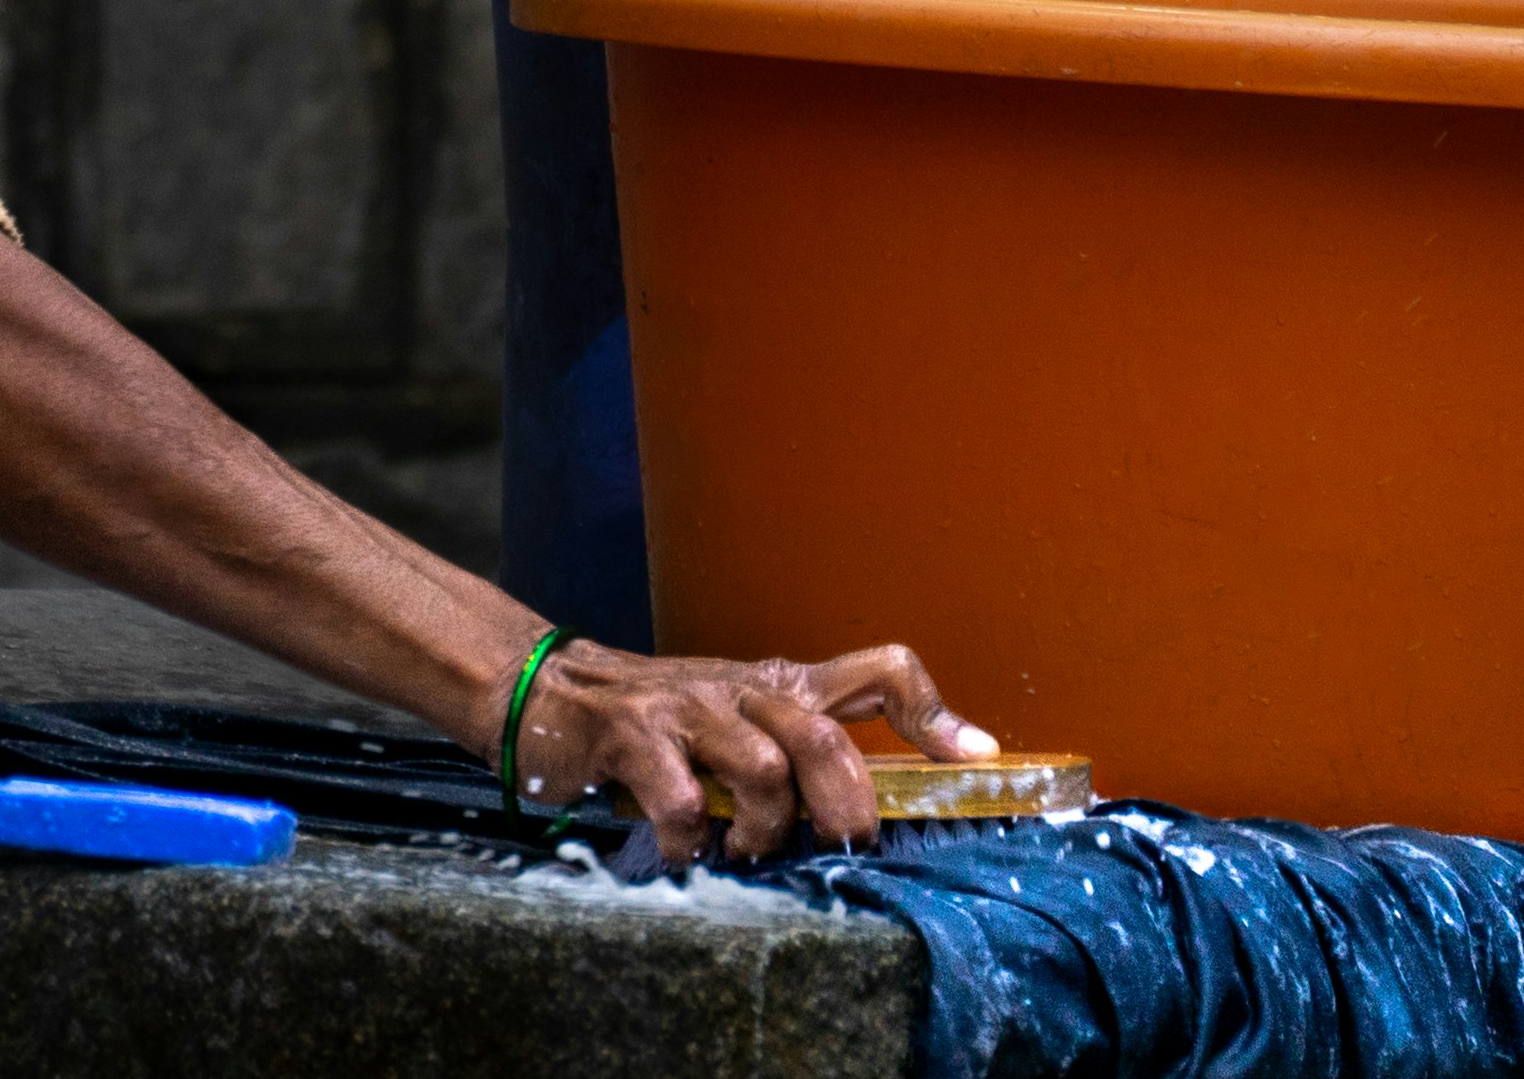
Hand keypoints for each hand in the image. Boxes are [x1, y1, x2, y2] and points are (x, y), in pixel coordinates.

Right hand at [506, 641, 989, 863]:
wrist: (549, 691)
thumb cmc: (661, 723)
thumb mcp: (741, 720)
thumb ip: (801, 751)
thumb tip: (870, 813)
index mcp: (781, 687)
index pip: (879, 671)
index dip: (932, 712)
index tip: (974, 758)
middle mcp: (742, 690)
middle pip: (825, 737)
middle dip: (846, 806)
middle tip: (839, 848)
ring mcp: (687, 708)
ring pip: (763, 770)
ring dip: (763, 830)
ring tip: (746, 853)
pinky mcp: (632, 735)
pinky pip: (681, 802)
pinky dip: (690, 843)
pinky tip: (683, 853)